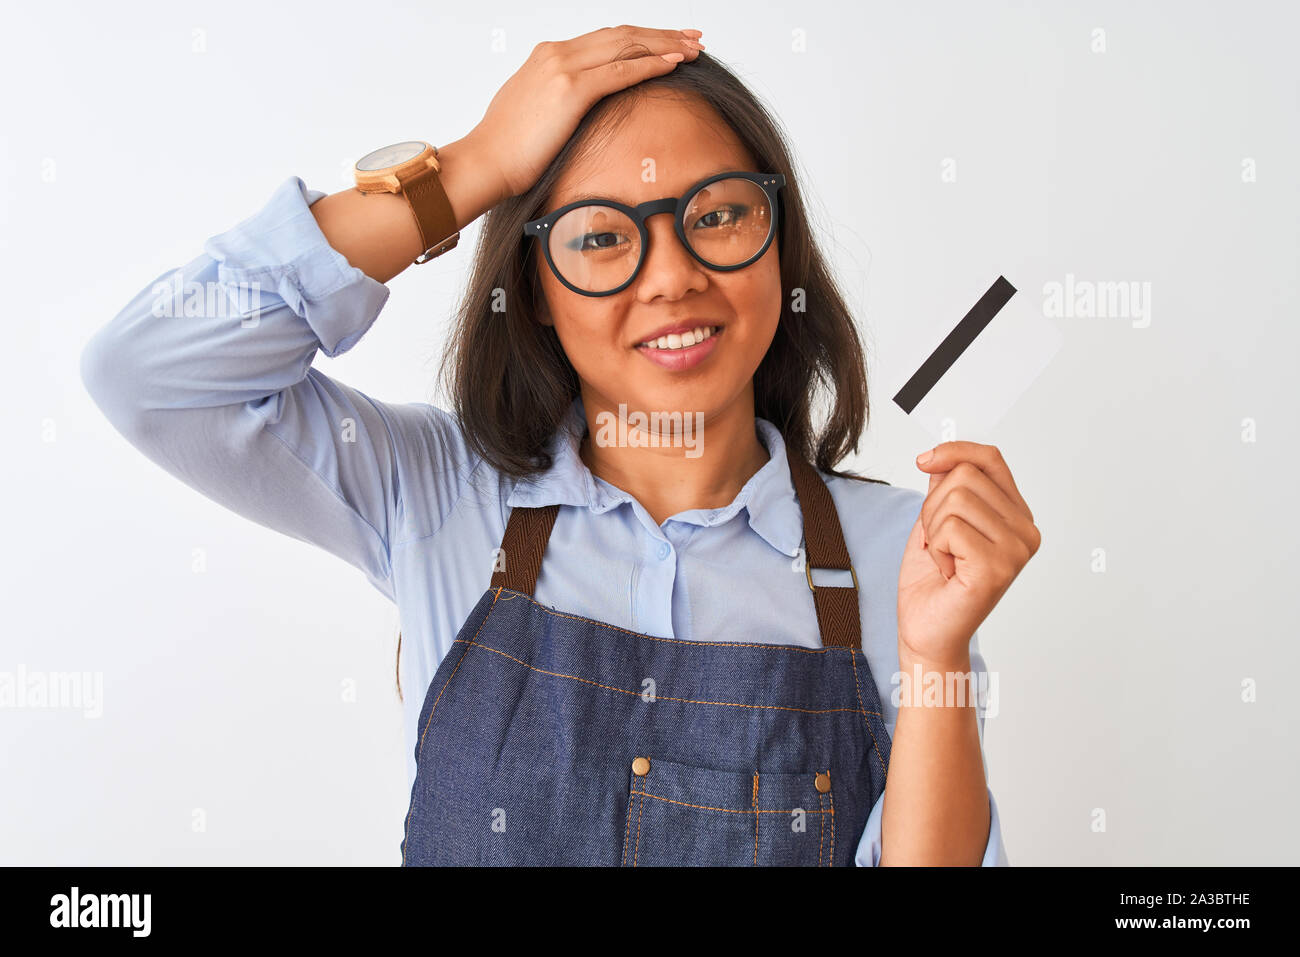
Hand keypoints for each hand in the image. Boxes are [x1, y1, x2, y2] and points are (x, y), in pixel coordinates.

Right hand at [467, 25, 704, 200]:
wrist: (485, 161)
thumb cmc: (507, 150)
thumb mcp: (534, 114)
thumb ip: (558, 103)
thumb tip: (576, 113)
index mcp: (548, 56)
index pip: (606, 38)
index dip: (641, 38)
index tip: (669, 41)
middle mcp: (557, 53)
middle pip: (622, 34)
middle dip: (662, 34)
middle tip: (694, 36)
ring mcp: (563, 67)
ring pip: (626, 45)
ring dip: (665, 45)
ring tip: (694, 47)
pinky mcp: (570, 89)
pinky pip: (621, 71)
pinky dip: (651, 64)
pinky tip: (675, 64)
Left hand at [897, 442, 1040, 667]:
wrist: (927, 631)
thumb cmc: (932, 582)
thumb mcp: (936, 522)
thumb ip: (946, 489)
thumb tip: (944, 456)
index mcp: (1016, 516)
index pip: (990, 459)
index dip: (954, 451)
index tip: (923, 460)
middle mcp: (1026, 531)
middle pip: (966, 475)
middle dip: (934, 505)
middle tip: (938, 542)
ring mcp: (1016, 550)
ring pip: (956, 498)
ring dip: (933, 528)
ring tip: (944, 558)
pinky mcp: (998, 567)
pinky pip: (951, 527)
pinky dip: (936, 547)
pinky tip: (948, 572)